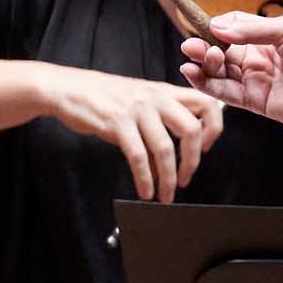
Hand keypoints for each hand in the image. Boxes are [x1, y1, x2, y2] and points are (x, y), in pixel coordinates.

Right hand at [36, 67, 223, 202]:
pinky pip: (138, 156)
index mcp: (165, 91)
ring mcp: (137, 109)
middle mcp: (156, 98)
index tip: (205, 147)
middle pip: (190, 129)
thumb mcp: (139, 102)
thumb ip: (159, 125)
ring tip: (165, 195)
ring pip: (165, 148)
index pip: (206, 103)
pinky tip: (145, 190)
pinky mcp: (117, 123)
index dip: (213, 128)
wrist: (68, 88)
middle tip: (186, 179)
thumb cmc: (104, 97)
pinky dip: (145, 178)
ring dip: (168, 178)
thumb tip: (170, 162)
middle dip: (192, 161)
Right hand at [180, 11, 282, 129]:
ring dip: (204, 62)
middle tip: (191, 42)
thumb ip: (251, 30)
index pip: (235, 29)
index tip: (199, 22)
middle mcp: (262, 59)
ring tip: (192, 54)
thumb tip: (218, 26)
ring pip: (221, 71)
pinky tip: (192, 71)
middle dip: (205, 45)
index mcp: (271, 37)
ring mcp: (258, 80)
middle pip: (224, 51)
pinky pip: (225, 92)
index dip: (217, 26)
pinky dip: (206, 82)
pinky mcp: (256, 102)